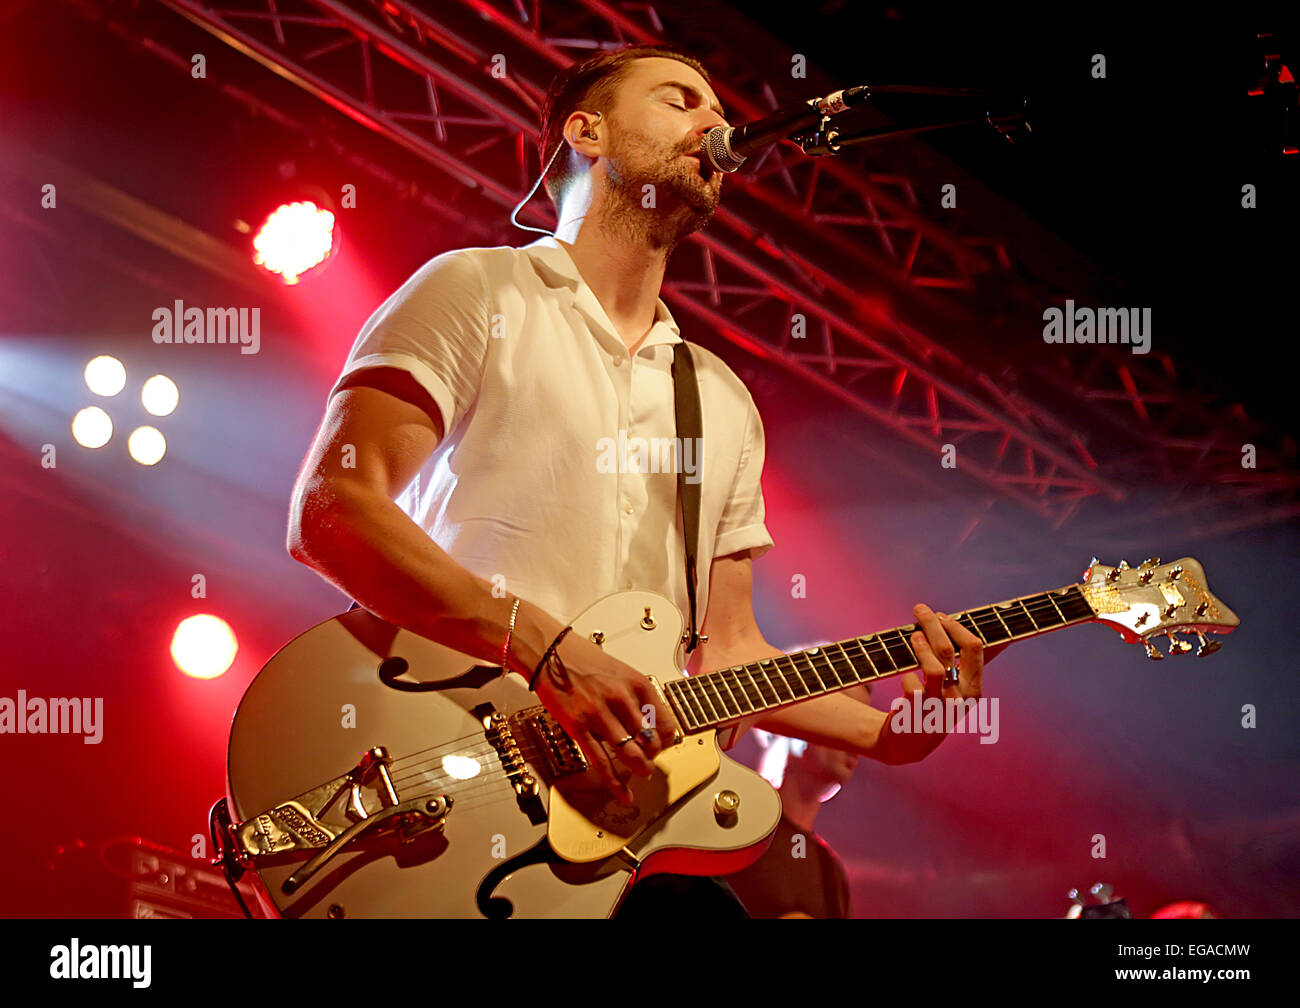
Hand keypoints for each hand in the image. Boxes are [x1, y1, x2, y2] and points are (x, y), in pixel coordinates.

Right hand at [532, 630, 679, 802]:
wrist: (548, 651)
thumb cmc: (582, 658)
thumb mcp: (620, 671)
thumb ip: (635, 696)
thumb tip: (646, 723)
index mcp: (637, 683)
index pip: (666, 722)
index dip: (667, 740)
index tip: (663, 745)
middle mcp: (622, 698)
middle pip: (650, 741)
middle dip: (653, 756)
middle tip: (650, 760)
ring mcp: (600, 714)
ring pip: (630, 754)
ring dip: (640, 768)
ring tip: (642, 773)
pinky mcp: (579, 727)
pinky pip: (601, 762)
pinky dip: (615, 782)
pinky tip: (622, 792)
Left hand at [878, 603, 1008, 763]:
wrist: (909, 744)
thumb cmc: (937, 705)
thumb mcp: (960, 689)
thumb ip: (975, 663)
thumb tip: (1005, 637)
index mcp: (974, 689)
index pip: (975, 648)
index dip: (957, 626)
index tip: (942, 615)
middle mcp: (960, 699)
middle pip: (950, 651)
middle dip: (935, 625)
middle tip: (920, 610)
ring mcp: (939, 709)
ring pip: (933, 668)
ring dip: (921, 646)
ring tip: (913, 636)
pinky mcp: (917, 717)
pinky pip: (914, 689)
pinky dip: (907, 677)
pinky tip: (906, 674)